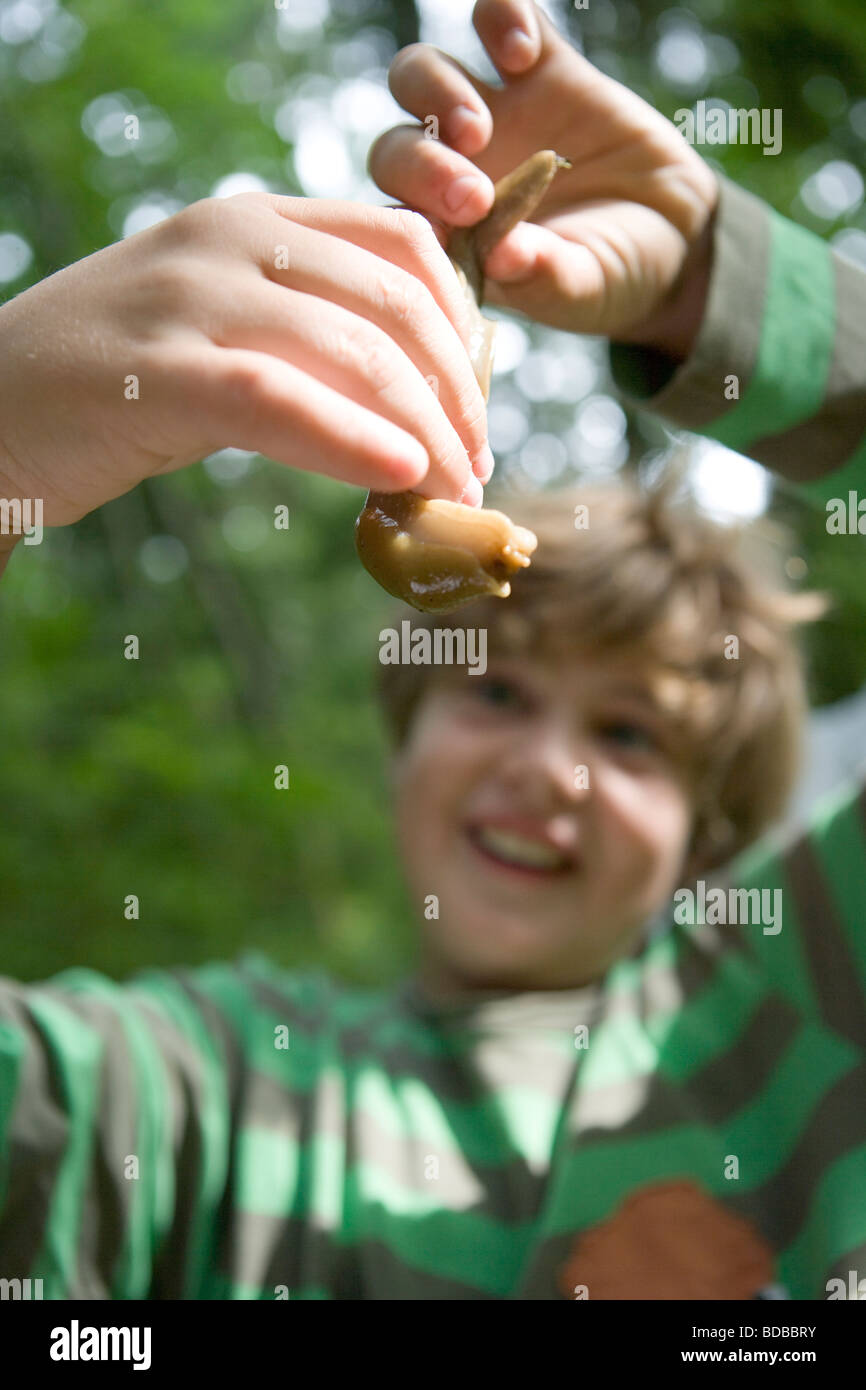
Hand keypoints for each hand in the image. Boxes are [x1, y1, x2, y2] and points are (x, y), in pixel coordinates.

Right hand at [0, 193, 491, 540]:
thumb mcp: (220, 331)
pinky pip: (283, 401)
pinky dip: (356, 442)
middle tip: (477, 465)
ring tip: (453, 493)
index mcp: (253, 221)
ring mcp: (190, 298)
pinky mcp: (157, 372)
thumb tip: (412, 404)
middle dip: (459, 393)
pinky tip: (402, 479)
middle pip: (396, 301)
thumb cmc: (116, 383)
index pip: (402, 244)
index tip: (478, 402)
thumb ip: (305, 339)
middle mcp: (228, 240)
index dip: (465, 325)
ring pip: (356, 351)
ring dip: (427, 432)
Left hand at [369, 0, 718, 354]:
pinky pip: (499, 18)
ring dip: (438, 93)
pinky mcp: (542, 68)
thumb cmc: (612, 277)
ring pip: (424, 75)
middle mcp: (458, 171)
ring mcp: (496, 113)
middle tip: (472, 196)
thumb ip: (543, 275)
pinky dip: (499, 16)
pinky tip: (519, 52)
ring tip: (480, 128)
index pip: (398, 218)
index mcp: (452, 235)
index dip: (409, 218)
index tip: (446, 234)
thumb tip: (504, 256)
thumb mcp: (584, 289)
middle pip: (399, 146)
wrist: (675, 233)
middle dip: (422, 167)